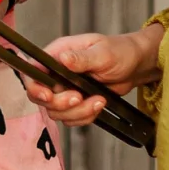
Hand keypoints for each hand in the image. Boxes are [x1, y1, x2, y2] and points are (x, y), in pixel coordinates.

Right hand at [22, 28, 161, 126]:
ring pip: (56, 111)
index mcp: (58, 54)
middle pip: (41, 97)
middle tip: (80, 98)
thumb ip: (82, 58)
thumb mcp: (102, 53)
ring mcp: (65, 88)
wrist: (135, 66)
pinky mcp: (76, 102)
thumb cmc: (120, 51)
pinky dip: (85, 117)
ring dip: (77, 112)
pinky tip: (99, 105)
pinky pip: (71, 118)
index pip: (33, 72)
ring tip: (98, 101)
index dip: (35, 87)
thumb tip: (63, 58)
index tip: (48, 96)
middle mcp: (57, 72)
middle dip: (60, 104)